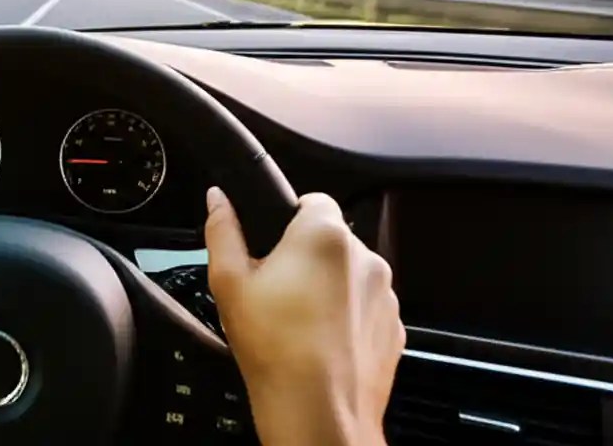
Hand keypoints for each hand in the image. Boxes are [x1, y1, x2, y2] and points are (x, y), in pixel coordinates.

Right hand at [205, 187, 403, 445]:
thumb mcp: (229, 283)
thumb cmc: (273, 349)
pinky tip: (319, 341)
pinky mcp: (394, 327)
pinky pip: (365, 308)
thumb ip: (223, 231)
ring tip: (297, 322)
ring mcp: (386, 295)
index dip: (286, 219)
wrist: (317, 413)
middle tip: (274, 289)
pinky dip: (346, 317)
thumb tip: (218, 200)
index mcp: (324, 235)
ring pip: (350, 275)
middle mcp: (365, 258)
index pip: (311, 199)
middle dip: (305, 256)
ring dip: (328, 287)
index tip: (269, 247)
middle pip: (330, 240)